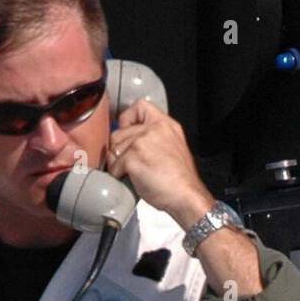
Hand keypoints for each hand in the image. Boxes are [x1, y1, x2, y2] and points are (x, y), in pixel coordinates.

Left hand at [106, 98, 213, 229]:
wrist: (186, 195)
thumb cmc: (180, 179)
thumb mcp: (172, 146)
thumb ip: (154, 137)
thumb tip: (130, 140)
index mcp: (166, 124)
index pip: (140, 105)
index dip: (128, 118)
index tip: (126, 129)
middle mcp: (154, 129)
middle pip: (119, 131)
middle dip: (119, 148)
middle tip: (128, 161)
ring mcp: (142, 142)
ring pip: (114, 148)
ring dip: (117, 162)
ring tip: (132, 172)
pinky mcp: (133, 157)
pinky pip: (114, 165)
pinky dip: (118, 175)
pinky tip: (130, 179)